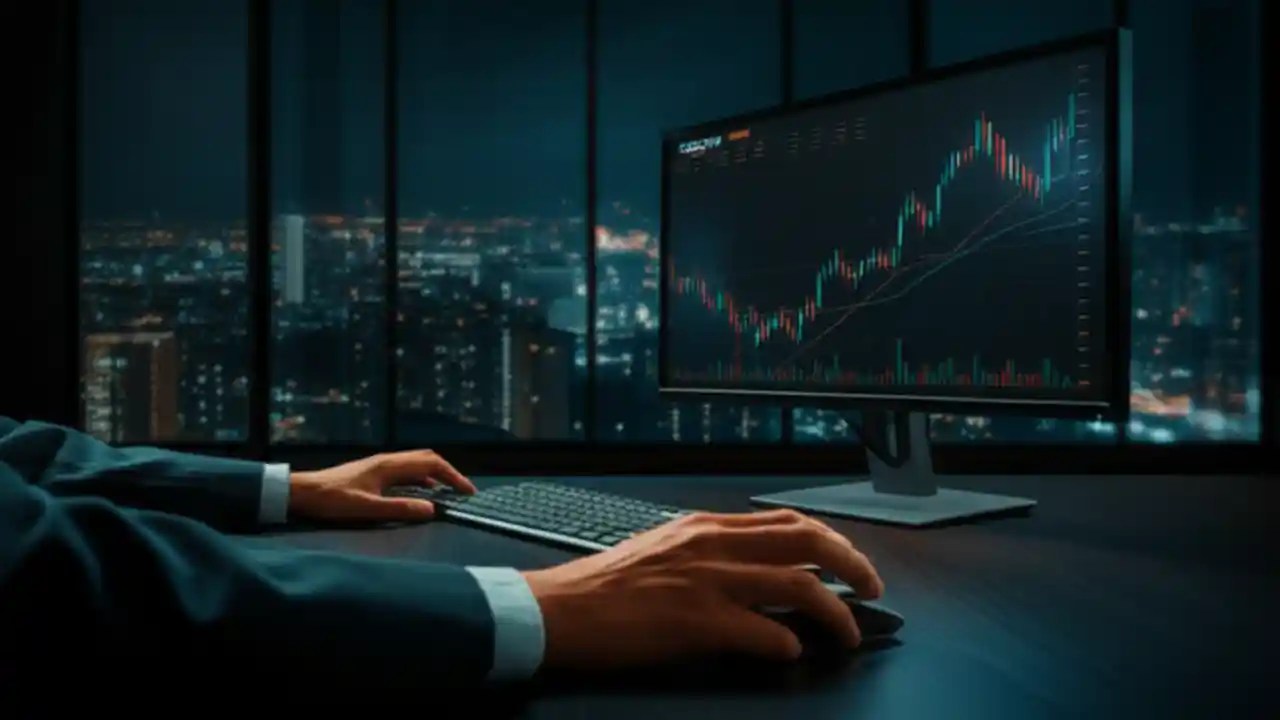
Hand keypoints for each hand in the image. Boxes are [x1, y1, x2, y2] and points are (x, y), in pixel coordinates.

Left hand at [287, 450, 474, 521]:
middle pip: (427, 458)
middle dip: (448, 472)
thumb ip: (400, 509)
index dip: (453, 475)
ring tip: (447, 493)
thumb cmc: (333, 500)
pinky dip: (420, 480)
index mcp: (389, 465)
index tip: (467, 492)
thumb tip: (432, 509)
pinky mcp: (374, 472)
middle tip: (462, 491)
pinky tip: (420, 494)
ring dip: (435, 476)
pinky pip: (406, 471)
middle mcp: (388, 460)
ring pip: (416, 464)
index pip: (431, 463)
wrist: (303, 492)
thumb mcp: (367, 508)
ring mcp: (380, 465)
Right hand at [521, 508, 882, 670]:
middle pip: (806, 540)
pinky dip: (786, 642)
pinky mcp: (694, 621)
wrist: (558, 609)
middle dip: (852, 563)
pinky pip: (761, 630)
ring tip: (848, 634)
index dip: (830, 540)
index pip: (786, 521)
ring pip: (796, 583)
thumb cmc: (605, 587)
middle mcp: (711, 544)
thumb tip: (756, 574)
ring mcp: (705, 581)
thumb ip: (710, 554)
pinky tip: (791, 652)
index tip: (849, 561)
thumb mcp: (663, 551)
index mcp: (704, 527)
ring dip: (834, 612)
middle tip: (873, 589)